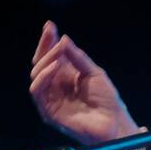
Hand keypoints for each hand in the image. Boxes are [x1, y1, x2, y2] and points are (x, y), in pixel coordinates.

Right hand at [29, 20, 139, 145]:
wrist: (114, 123)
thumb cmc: (107, 100)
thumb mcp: (94, 73)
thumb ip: (77, 57)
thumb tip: (63, 39)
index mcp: (65, 76)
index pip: (51, 56)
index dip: (48, 41)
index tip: (50, 26)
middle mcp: (56, 86)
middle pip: (41, 63)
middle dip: (45, 47)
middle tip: (53, 36)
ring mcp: (51, 99)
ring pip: (37, 75)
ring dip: (45, 61)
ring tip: (57, 52)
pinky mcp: (49, 112)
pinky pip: (38, 91)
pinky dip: (43, 77)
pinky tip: (54, 67)